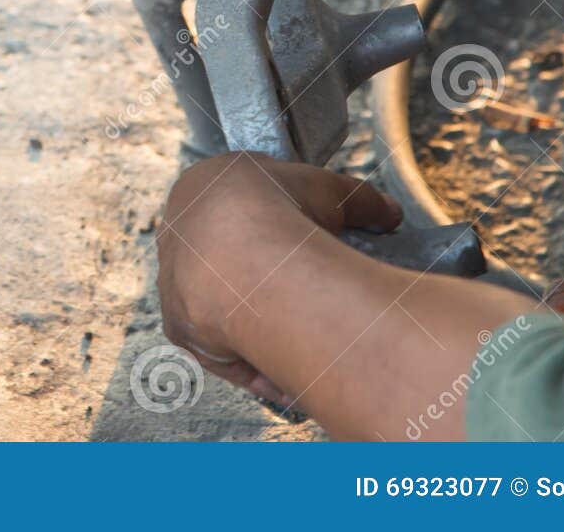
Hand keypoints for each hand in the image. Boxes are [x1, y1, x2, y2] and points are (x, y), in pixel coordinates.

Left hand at [155, 153, 401, 402]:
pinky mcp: (177, 323)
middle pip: (227, 262)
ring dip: (258, 327)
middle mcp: (179, 233)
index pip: (238, 212)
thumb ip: (361, 201)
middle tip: (304, 302)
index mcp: (203, 187)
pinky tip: (287, 376)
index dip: (277, 232)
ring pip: (221, 307)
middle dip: (267, 283)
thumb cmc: (284, 210)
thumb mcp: (333, 191)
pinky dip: (252, 362)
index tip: (306, 251)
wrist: (247, 254)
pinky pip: (219, 348)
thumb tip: (390, 213)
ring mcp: (173, 279)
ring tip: (302, 344)